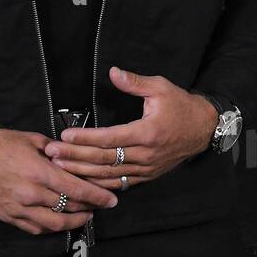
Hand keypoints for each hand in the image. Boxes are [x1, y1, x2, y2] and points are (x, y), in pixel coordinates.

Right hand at [0, 126, 117, 235]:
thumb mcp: (31, 139)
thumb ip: (55, 150)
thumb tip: (73, 156)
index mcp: (39, 171)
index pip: (76, 189)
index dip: (97, 196)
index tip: (111, 200)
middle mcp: (31, 194)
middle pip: (70, 207)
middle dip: (90, 208)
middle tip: (102, 205)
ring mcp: (19, 208)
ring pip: (55, 223)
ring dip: (74, 221)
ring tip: (85, 216)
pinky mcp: (9, 217)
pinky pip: (36, 228)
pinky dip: (52, 227)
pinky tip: (61, 221)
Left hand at [43, 66, 218, 189]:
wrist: (204, 129)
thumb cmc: (181, 106)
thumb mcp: (161, 87)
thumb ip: (135, 82)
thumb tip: (113, 73)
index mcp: (148, 132)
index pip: (110, 138)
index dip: (86, 138)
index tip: (65, 135)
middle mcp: (146, 154)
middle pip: (105, 159)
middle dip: (76, 157)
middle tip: (53, 154)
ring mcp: (147, 168)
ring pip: (110, 174)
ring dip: (83, 172)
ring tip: (60, 168)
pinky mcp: (148, 175)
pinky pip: (121, 183)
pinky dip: (101, 183)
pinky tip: (84, 181)